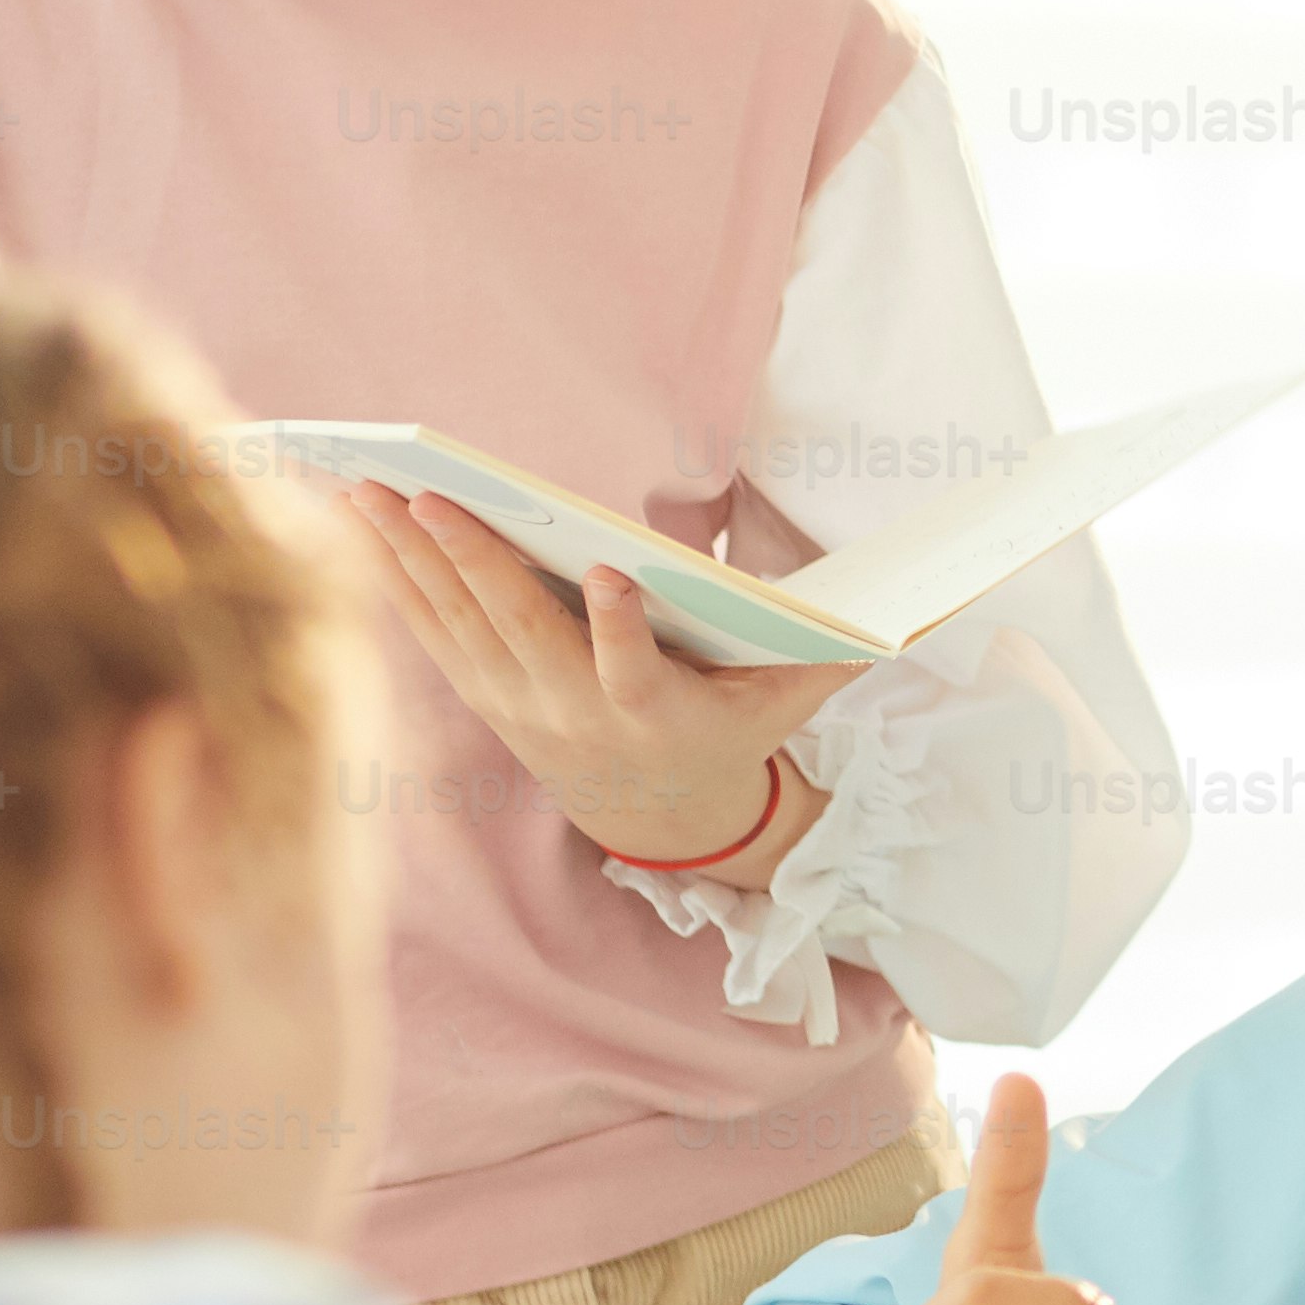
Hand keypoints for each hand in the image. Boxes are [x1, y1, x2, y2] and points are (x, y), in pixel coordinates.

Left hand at [348, 483, 862, 869]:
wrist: (656, 814)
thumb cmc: (732, 732)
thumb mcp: (792, 705)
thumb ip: (844, 656)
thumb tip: (937, 605)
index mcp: (655, 713)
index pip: (634, 673)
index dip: (622, 629)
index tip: (612, 575)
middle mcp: (574, 715)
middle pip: (519, 636)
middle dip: (474, 563)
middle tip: (433, 499)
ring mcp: (519, 707)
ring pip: (459, 626)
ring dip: (410, 558)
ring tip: (373, 490)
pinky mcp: (484, 695)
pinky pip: (432, 631)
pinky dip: (396, 576)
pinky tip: (368, 521)